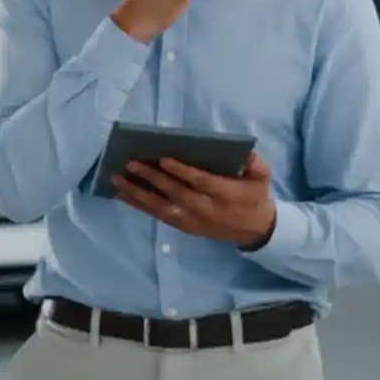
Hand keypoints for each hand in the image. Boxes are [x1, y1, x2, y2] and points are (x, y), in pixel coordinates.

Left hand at [111, 152, 276, 248]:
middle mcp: (205, 209)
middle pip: (175, 193)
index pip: (201, 182)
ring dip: (137, 193)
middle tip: (131, 163)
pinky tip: (121, 194)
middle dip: (152, 178)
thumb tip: (240, 149)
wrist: (256, 230)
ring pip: (161, 207)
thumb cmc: (255, 196)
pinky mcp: (184, 227)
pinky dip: (139, 205)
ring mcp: (192, 220)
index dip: (182, 171)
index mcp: (225, 195)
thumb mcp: (263, 176)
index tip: (163, 158)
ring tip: (117, 179)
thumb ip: (254, 162)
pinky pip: (158, 215)